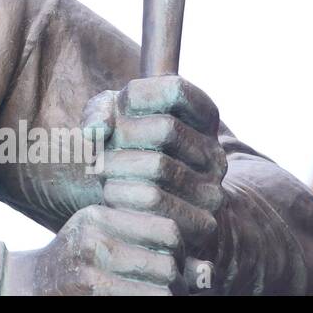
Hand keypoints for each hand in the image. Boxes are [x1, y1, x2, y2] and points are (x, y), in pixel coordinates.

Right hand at [4, 205, 182, 294]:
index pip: (168, 229)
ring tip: (158, 293)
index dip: (179, 250)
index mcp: (99, 215)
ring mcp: (90, 268)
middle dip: (177, 280)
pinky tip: (143, 298)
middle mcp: (93, 236)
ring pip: (164, 288)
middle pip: (169, 262)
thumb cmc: (79, 264)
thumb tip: (207, 272)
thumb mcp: (107, 242)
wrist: (32, 286)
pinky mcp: (91, 292)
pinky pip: (146, 301)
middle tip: (170, 286)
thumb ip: (153, 247)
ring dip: (170, 296)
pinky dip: (153, 302)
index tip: (170, 261)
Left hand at [82, 75, 228, 291]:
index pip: (176, 89)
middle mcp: (215, 154)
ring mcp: (212, 190)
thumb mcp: (111, 118)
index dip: (140, 94)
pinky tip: (109, 195)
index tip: (123, 107)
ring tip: (102, 172)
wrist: (133, 209)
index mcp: (202, 120)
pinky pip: (154, 201)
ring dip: (116, 167)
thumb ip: (100, 111)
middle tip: (102, 147)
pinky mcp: (202, 223)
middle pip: (166, 128)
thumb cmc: (120, 150)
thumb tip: (97, 130)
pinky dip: (121, 195)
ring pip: (159, 166)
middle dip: (123, 136)